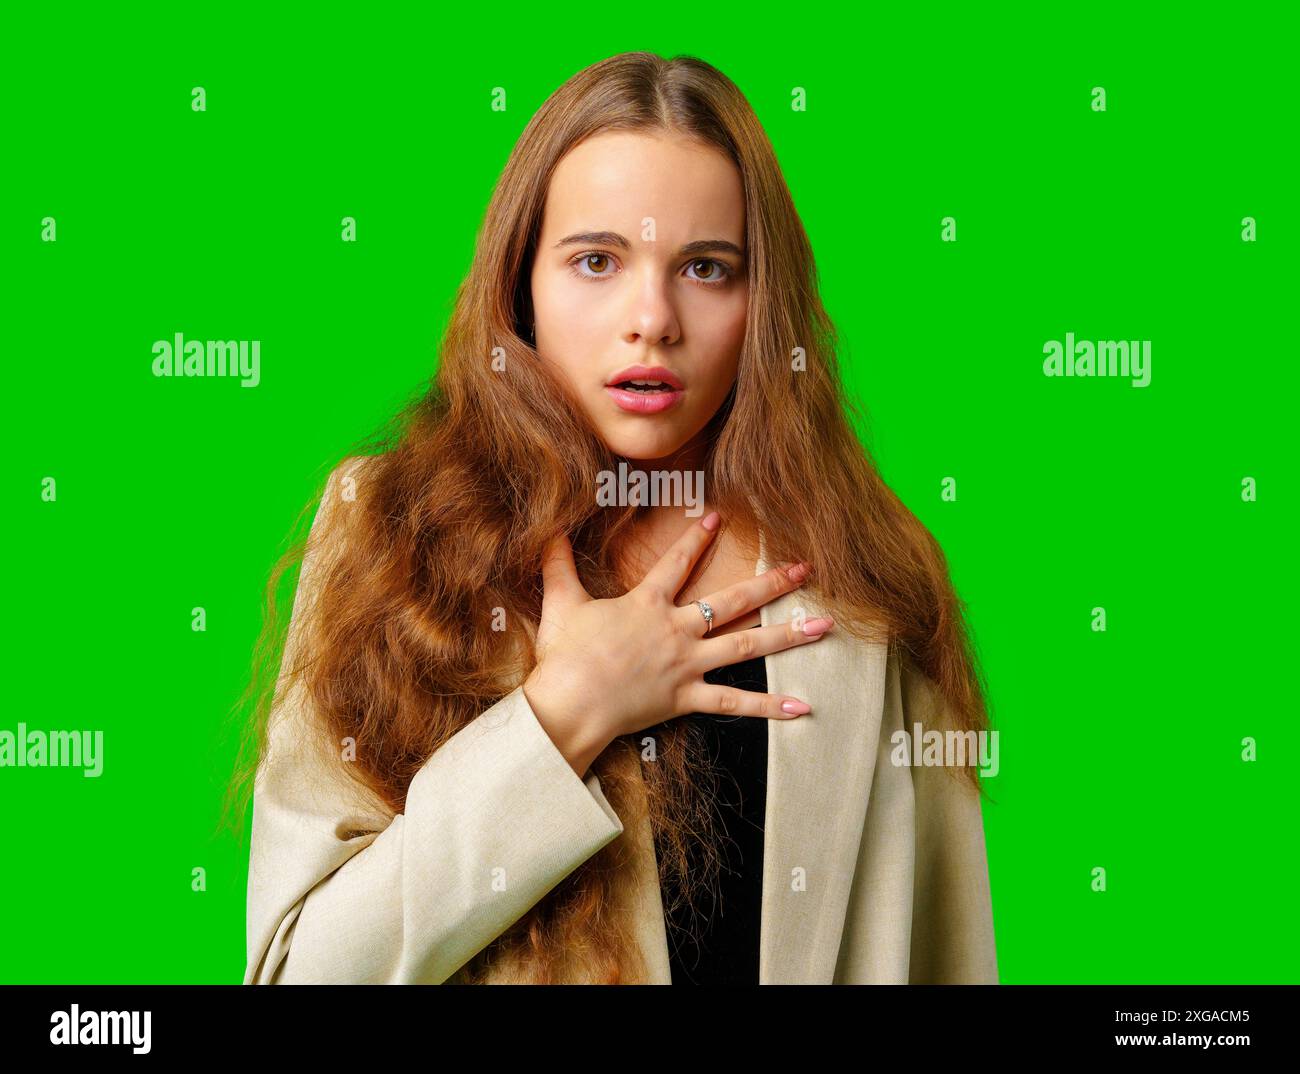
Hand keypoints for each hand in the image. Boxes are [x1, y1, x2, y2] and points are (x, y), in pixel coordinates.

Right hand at [522, 511, 832, 775]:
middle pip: (733, 602)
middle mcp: (676, 630)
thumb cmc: (564, 657)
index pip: (677, 563)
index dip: (697, 539)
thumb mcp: (560, 604)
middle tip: (806, 568)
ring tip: (824, 626)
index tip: (717, 518)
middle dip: (772, 582)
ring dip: (788, 635)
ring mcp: (687, 665)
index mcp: (647, 605)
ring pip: (747, 647)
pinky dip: (770, 706)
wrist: (569, 704)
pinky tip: (803, 707)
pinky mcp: (687, 698)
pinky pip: (735, 703)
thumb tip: (548, 530)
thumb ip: (557, 565)